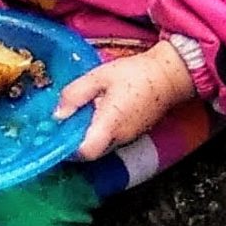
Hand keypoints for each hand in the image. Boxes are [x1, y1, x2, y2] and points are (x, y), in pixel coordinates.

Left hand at [54, 40, 195, 158]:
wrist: (168, 75)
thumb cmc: (135, 73)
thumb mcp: (100, 76)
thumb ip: (75, 94)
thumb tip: (57, 114)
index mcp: (110, 123)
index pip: (86, 151)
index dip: (69, 148)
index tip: (60, 132)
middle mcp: (119, 137)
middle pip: (91, 151)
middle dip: (76, 140)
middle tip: (68, 119)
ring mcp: (129, 137)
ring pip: (101, 145)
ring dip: (89, 134)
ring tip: (84, 112)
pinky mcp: (134, 133)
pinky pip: (112, 139)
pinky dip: (102, 130)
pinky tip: (101, 111)